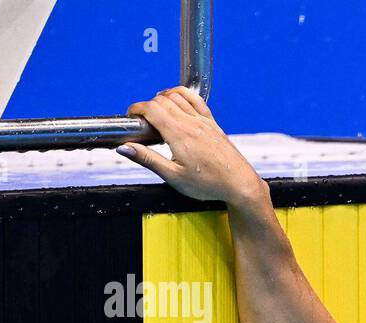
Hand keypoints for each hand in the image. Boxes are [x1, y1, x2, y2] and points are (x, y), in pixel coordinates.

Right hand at [117, 87, 267, 207]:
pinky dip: (182, 95)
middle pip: (162, 100)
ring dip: (163, 97)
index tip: (131, 115)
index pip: (151, 108)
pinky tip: (177, 101)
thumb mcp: (174, 177)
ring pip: (178, 96)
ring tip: (156, 109)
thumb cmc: (210, 184)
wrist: (240, 184)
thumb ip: (148, 160)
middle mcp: (192, 123)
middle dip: (147, 105)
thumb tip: (125, 148)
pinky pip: (196, 100)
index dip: (136, 108)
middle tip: (141, 119)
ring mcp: (204, 121)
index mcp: (179, 134)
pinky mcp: (213, 124)